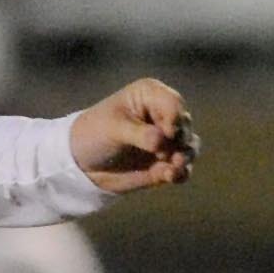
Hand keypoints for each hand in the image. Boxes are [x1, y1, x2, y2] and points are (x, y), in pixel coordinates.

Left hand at [70, 79, 198, 193]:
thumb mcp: (113, 128)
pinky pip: (183, 168)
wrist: (83, 163)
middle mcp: (164, 115)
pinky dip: (181, 173)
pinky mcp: (167, 163)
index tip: (169, 133)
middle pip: (185, 125)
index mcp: (151, 95)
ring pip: (190, 147)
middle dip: (180, 140)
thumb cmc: (95, 133)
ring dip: (186, 157)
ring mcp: (168, 141)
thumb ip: (140, 134)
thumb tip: (162, 142)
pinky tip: (171, 176)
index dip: (175, 118)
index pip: (173, 103)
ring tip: (174, 166)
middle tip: (163, 152)